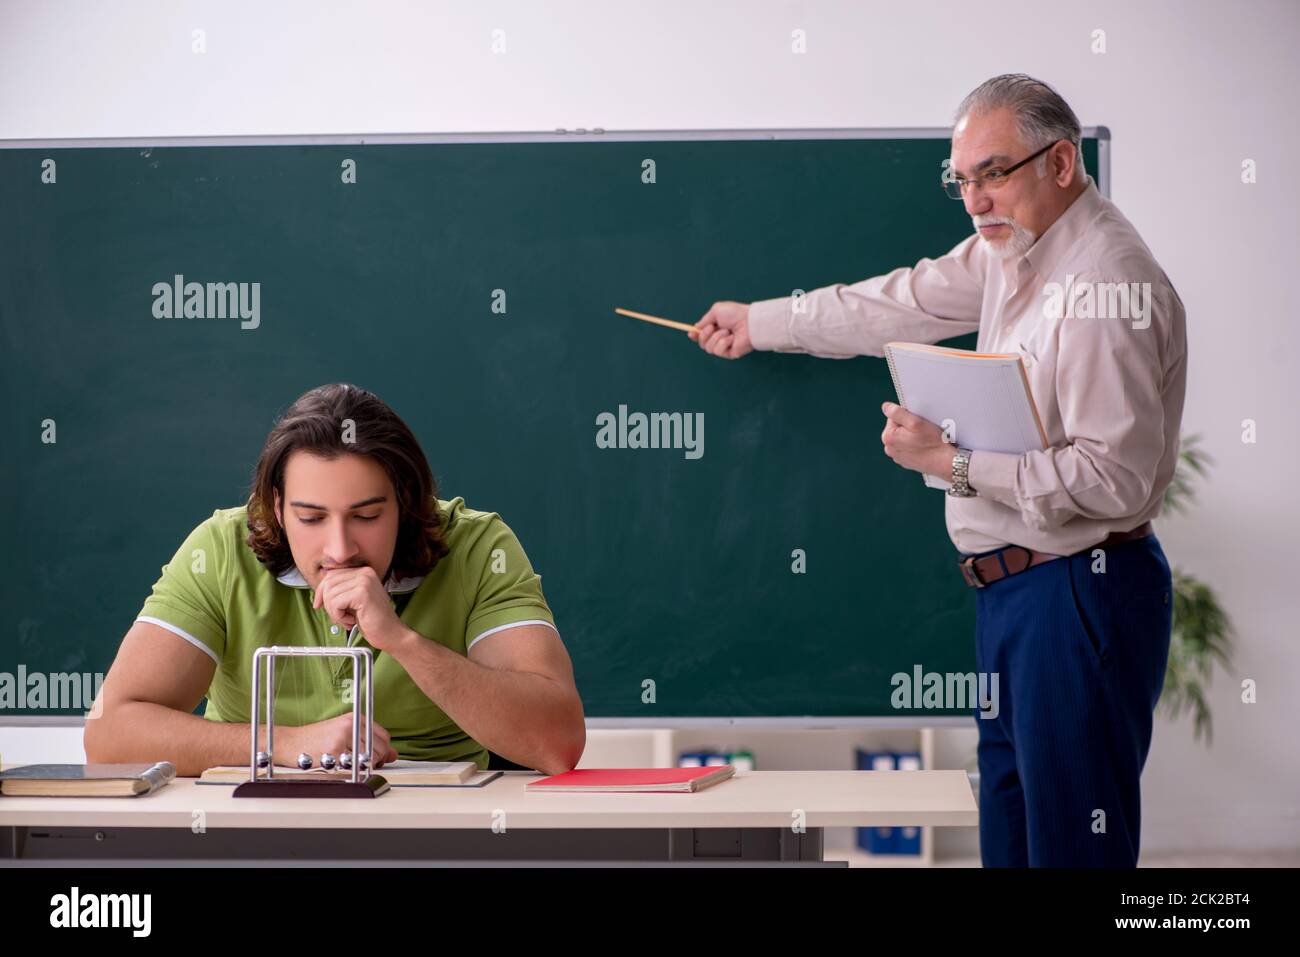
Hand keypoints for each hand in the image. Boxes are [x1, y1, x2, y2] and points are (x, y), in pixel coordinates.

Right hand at [283, 713, 398, 767]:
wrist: (289, 742)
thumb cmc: (315, 740)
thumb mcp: (345, 735)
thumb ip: (370, 743)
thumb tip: (394, 755)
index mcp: (356, 718)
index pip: (384, 737)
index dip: (382, 751)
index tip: (375, 758)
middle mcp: (352, 724)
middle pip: (380, 748)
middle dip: (375, 761)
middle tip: (359, 764)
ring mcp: (343, 736)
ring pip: (369, 758)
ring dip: (363, 766)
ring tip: (348, 764)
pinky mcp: (334, 749)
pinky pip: (354, 766)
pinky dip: (350, 770)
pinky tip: (339, 765)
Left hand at [312, 565, 407, 651]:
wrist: (391, 634)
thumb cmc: (373, 620)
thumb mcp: (353, 600)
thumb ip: (340, 590)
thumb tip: (319, 590)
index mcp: (363, 572)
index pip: (331, 575)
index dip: (321, 591)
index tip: (319, 604)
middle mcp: (365, 572)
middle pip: (328, 583)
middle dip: (327, 604)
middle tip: (340, 616)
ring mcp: (364, 581)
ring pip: (330, 594)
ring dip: (334, 613)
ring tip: (348, 619)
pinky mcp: (362, 593)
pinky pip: (335, 603)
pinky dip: (339, 616)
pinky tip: (351, 621)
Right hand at [690, 301, 752, 358]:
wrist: (749, 321)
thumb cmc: (735, 314)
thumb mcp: (715, 311)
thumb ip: (704, 320)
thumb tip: (696, 327)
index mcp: (715, 328)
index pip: (701, 335)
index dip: (695, 335)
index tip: (691, 333)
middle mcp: (718, 338)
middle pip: (702, 343)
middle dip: (704, 335)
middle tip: (712, 327)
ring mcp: (724, 347)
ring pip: (708, 348)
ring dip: (716, 337)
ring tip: (727, 331)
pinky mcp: (729, 354)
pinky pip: (718, 351)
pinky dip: (724, 343)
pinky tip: (732, 338)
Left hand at [880, 401, 954, 479]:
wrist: (945, 462)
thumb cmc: (932, 443)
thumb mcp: (915, 422)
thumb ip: (897, 413)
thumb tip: (885, 407)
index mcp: (888, 437)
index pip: (894, 417)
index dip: (908, 416)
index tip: (918, 422)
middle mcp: (889, 448)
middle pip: (898, 428)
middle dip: (909, 426)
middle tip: (923, 431)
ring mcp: (897, 456)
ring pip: (904, 437)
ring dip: (913, 435)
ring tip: (925, 439)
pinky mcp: (906, 461)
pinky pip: (909, 447)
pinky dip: (915, 445)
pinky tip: (925, 446)